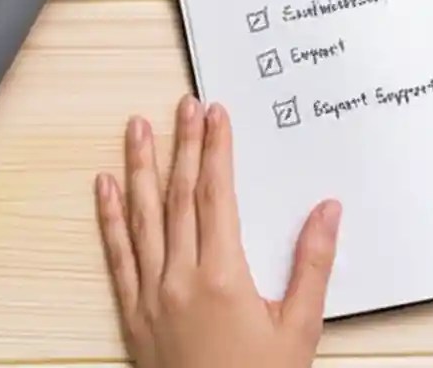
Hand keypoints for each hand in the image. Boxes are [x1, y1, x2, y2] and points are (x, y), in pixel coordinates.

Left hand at [95, 96, 340, 367]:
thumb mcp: (300, 327)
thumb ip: (312, 264)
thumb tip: (326, 211)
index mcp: (223, 276)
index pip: (215, 194)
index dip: (216, 150)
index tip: (216, 115)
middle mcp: (179, 279)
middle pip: (178, 195)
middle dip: (183, 144)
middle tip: (184, 105)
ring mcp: (151, 295)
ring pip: (142, 216)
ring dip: (140, 167)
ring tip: (138, 128)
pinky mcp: (133, 313)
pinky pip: (118, 255)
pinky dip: (110, 218)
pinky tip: (106, 187)